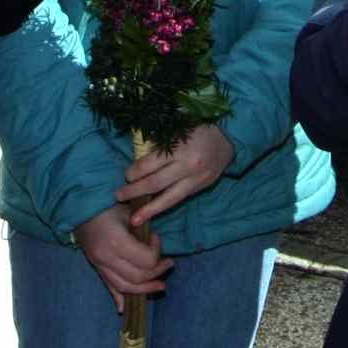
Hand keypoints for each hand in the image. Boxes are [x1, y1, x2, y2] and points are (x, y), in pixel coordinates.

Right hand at [74, 204, 173, 306]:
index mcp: (117, 242)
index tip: (157, 238)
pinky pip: (109, 288)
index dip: (157, 251)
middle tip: (168, 263)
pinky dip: (119, 299)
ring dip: (145, 289)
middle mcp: (107, 258)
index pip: (146, 260)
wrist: (80, 210)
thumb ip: (143, 232)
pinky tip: (125, 308)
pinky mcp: (96, 269)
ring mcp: (100, 266)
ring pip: (125, 288)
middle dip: (157, 272)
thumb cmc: (108, 207)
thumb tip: (156, 248)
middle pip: (138, 277)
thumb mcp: (128, 213)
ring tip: (160, 286)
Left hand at [117, 122, 235, 226]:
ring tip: (134, 219)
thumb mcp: (179, 128)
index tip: (126, 175)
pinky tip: (152, 213)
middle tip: (119, 195)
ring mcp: (195, 180)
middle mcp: (188, 166)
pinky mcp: (199, 188)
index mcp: (181, 147)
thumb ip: (160, 142)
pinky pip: (178, 200)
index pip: (151, 163)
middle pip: (156, 183)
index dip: (135, 171)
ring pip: (168, 199)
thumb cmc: (199, 130)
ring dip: (149, 209)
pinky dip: (164, 207)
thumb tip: (136, 157)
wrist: (228, 141)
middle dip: (135, 191)